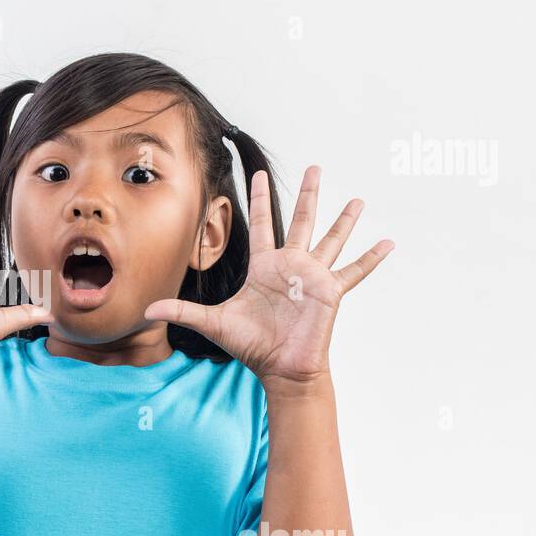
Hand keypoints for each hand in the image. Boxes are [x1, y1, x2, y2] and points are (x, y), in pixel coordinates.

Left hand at [144, 165, 393, 388]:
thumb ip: (183, 310)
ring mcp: (313, 277)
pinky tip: (388, 242)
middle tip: (315, 167)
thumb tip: (147, 309)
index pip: (261, 223)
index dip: (259, 198)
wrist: (280, 368)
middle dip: (307, 193)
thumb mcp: (213, 323)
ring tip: (358, 199)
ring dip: (344, 219)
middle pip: (300, 220)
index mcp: (265, 267)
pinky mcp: (331, 291)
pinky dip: (372, 258)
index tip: (259, 173)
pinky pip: (355, 271)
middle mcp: (291, 266)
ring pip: (331, 239)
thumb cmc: (251, 346)